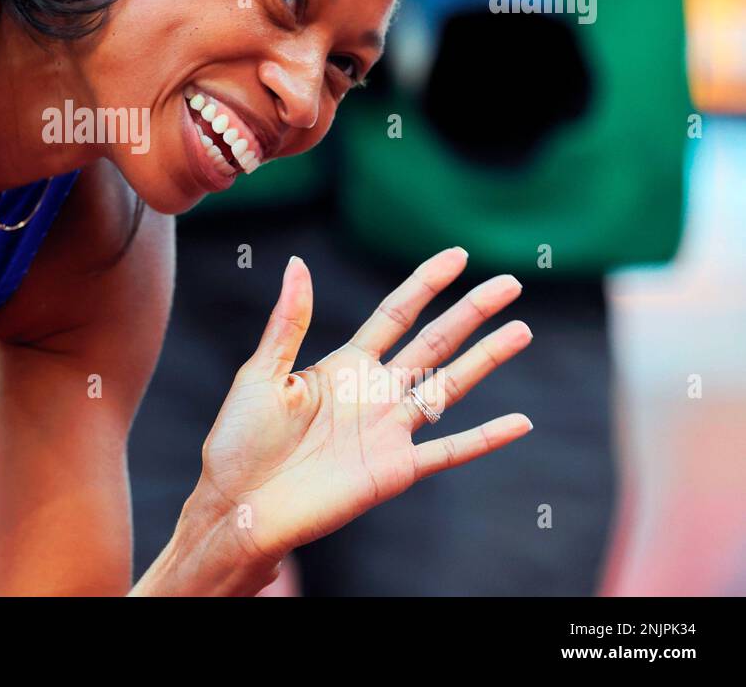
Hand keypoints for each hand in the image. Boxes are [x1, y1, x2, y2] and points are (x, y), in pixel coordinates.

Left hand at [193, 248, 532, 571]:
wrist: (238, 504)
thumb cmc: (240, 440)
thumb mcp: (261, 372)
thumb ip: (289, 322)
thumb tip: (296, 263)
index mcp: (343, 366)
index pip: (396, 314)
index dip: (426, 284)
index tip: (458, 255)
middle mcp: (374, 393)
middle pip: (433, 343)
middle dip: (471, 312)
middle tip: (509, 282)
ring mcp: (389, 431)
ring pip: (449, 386)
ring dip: (486, 359)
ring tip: (522, 329)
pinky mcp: (394, 470)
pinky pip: (449, 452)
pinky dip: (485, 438)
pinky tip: (520, 422)